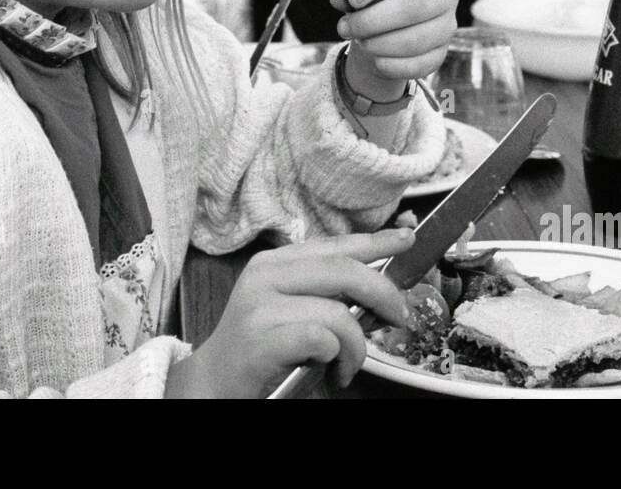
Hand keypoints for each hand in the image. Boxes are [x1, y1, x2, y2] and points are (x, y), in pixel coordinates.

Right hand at [166, 229, 415, 397]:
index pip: (335, 244)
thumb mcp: (294, 310)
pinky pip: (323, 338)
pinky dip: (338, 357)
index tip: (407, 238)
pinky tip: (331, 371)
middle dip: (383, 294)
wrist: (214, 383)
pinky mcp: (262, 337)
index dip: (376, 240)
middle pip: (344, 270)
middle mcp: (266, 274)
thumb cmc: (261, 349)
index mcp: (276, 262)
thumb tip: (382, 292)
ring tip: (348, 365)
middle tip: (398, 319)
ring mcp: (261, 304)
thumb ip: (330, 295)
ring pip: (338, 312)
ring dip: (357, 346)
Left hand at [332, 0, 458, 101]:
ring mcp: (447, 26)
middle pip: (413, 7)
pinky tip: (375, 60)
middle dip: (372, 21)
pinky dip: (391, 65)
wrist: (392, 27)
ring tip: (358, 41)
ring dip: (378, 44)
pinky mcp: (440, 54)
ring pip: (414, 41)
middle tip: (345, 28)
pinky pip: (417, 65)